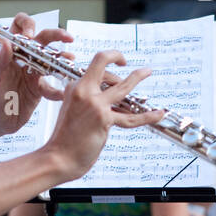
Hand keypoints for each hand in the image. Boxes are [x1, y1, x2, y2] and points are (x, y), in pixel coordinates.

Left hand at [0, 13, 71, 135]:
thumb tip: (7, 42)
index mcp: (9, 52)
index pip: (19, 26)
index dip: (27, 26)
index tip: (30, 37)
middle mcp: (23, 58)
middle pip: (43, 38)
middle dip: (56, 35)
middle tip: (67, 38)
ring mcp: (34, 73)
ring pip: (53, 60)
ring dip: (63, 60)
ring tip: (70, 64)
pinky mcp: (41, 89)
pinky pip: (55, 86)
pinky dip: (60, 90)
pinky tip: (61, 95)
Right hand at [40, 50, 164, 178]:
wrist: (58, 157)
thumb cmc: (65, 138)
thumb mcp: (71, 110)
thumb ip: (85, 99)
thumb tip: (107, 94)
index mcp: (74, 87)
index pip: (96, 65)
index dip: (110, 57)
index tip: (120, 61)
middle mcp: (83, 91)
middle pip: (106, 67)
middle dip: (123, 70)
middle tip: (139, 73)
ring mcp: (94, 104)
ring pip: (122, 86)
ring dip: (137, 77)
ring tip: (147, 72)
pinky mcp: (103, 119)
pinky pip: (130, 117)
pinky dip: (147, 116)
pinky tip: (158, 113)